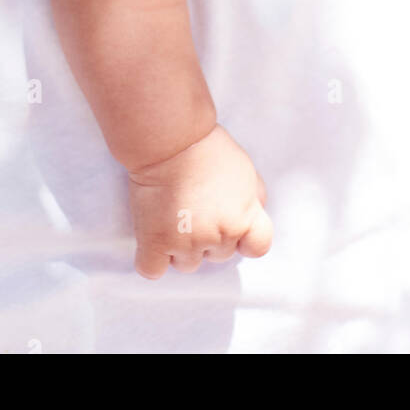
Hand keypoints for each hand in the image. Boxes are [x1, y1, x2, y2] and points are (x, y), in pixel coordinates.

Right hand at [127, 123, 272, 278]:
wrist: (170, 139)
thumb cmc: (207, 148)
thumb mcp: (246, 169)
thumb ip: (254, 197)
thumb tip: (256, 212)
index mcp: (244, 218)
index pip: (258, 247)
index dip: (244, 240)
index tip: (231, 227)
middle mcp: (219, 235)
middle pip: (217, 257)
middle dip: (207, 238)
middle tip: (193, 208)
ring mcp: (187, 243)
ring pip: (186, 264)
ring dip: (179, 248)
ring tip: (171, 216)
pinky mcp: (155, 242)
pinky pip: (152, 270)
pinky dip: (152, 259)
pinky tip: (153, 240)